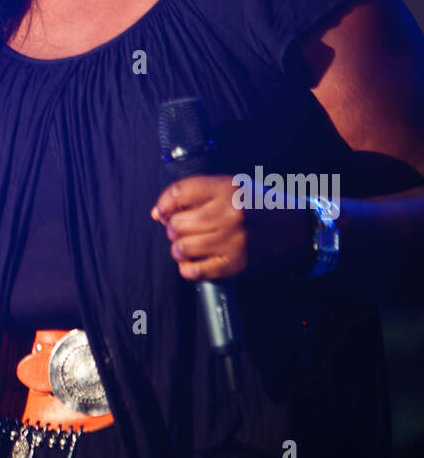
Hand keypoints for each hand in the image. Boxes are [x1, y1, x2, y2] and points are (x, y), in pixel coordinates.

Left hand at [150, 175, 311, 279]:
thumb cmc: (263, 205)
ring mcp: (233, 242)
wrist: (299, 229)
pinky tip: (192, 262)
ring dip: (178, 248)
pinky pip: (196, 271)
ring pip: (182, 248)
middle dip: (171, 228)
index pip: (179, 193)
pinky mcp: (236, 265)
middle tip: (178, 229)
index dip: (164, 203)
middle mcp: (229, 214)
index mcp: (227, 188)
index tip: (162, 210)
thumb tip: (159, 212)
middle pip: (177, 223)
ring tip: (186, 245)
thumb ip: (198, 194)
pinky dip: (187, 268)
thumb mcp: (234, 186)